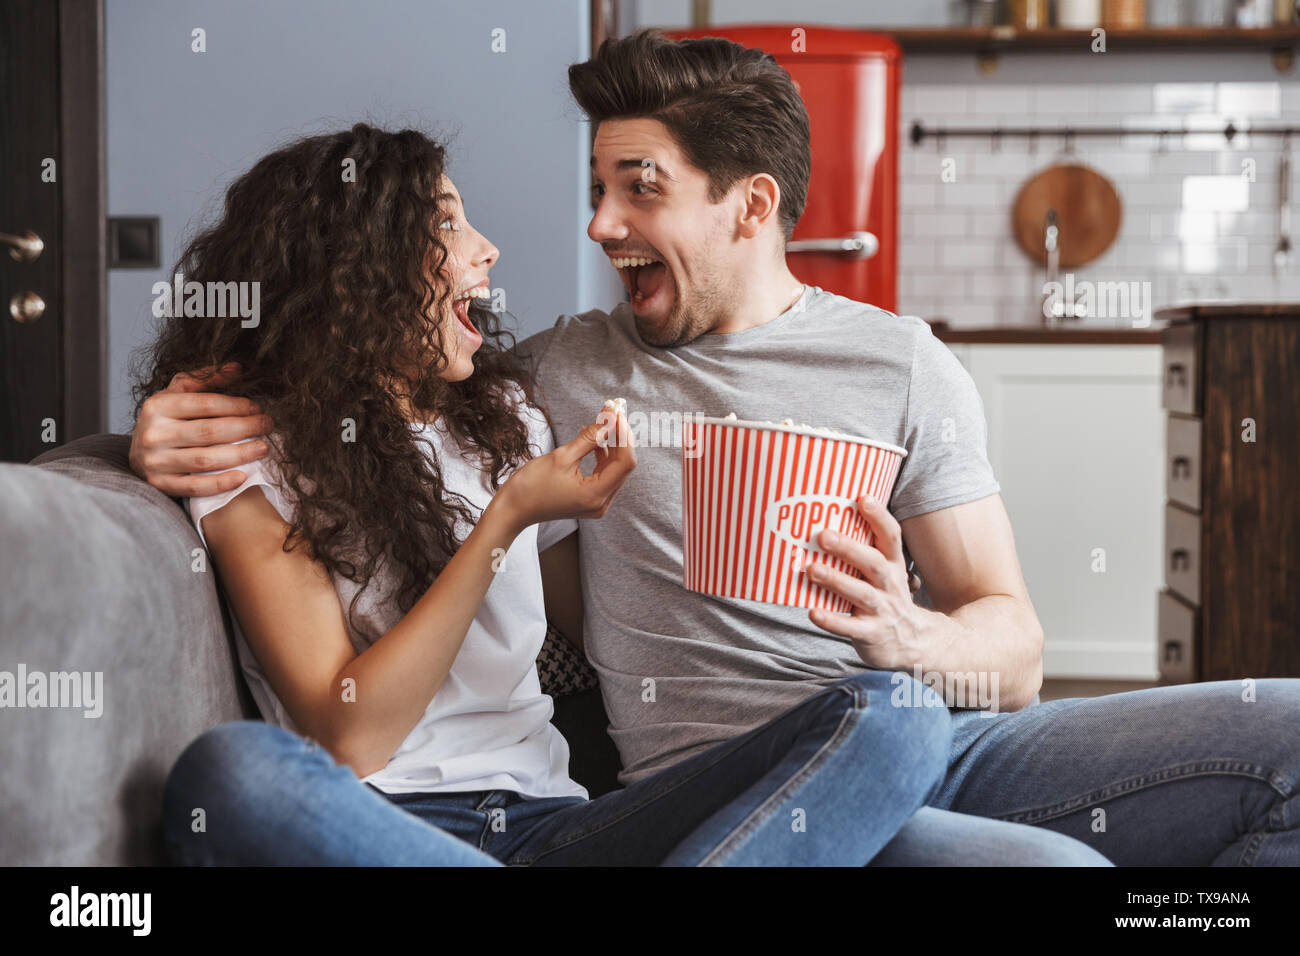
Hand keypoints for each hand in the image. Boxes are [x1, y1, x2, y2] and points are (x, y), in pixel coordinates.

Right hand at [129, 362, 273, 496]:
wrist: (137, 454)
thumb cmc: (166, 419)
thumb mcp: (179, 393)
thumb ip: (206, 379)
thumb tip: (238, 367)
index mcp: (158, 406)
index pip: (206, 404)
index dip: (236, 406)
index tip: (258, 409)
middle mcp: (154, 433)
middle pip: (209, 431)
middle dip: (245, 428)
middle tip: (268, 426)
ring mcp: (156, 461)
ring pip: (205, 460)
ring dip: (240, 454)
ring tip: (263, 448)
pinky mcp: (161, 484)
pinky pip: (195, 487)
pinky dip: (220, 483)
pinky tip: (243, 477)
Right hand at [494, 409, 636, 530]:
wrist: (514, 509)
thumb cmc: (532, 486)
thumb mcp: (562, 456)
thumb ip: (590, 437)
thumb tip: (609, 416)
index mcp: (595, 495)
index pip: (625, 462)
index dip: (624, 435)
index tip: (616, 413)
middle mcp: (601, 502)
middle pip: (622, 465)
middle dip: (619, 437)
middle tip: (612, 411)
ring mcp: (597, 502)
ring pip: (614, 468)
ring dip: (611, 444)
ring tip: (602, 420)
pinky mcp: (590, 498)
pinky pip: (603, 473)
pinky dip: (601, 454)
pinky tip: (592, 437)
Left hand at [802, 495, 925, 670]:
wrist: (914, 643)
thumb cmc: (887, 599)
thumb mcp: (886, 574)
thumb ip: (864, 553)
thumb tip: (826, 521)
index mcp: (893, 566)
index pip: (891, 537)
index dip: (879, 517)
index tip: (862, 498)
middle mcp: (890, 585)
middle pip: (873, 562)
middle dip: (849, 548)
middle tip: (822, 535)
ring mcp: (882, 610)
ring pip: (860, 593)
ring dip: (836, 580)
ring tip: (812, 569)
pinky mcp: (871, 634)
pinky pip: (850, 627)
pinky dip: (831, 620)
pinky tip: (812, 612)